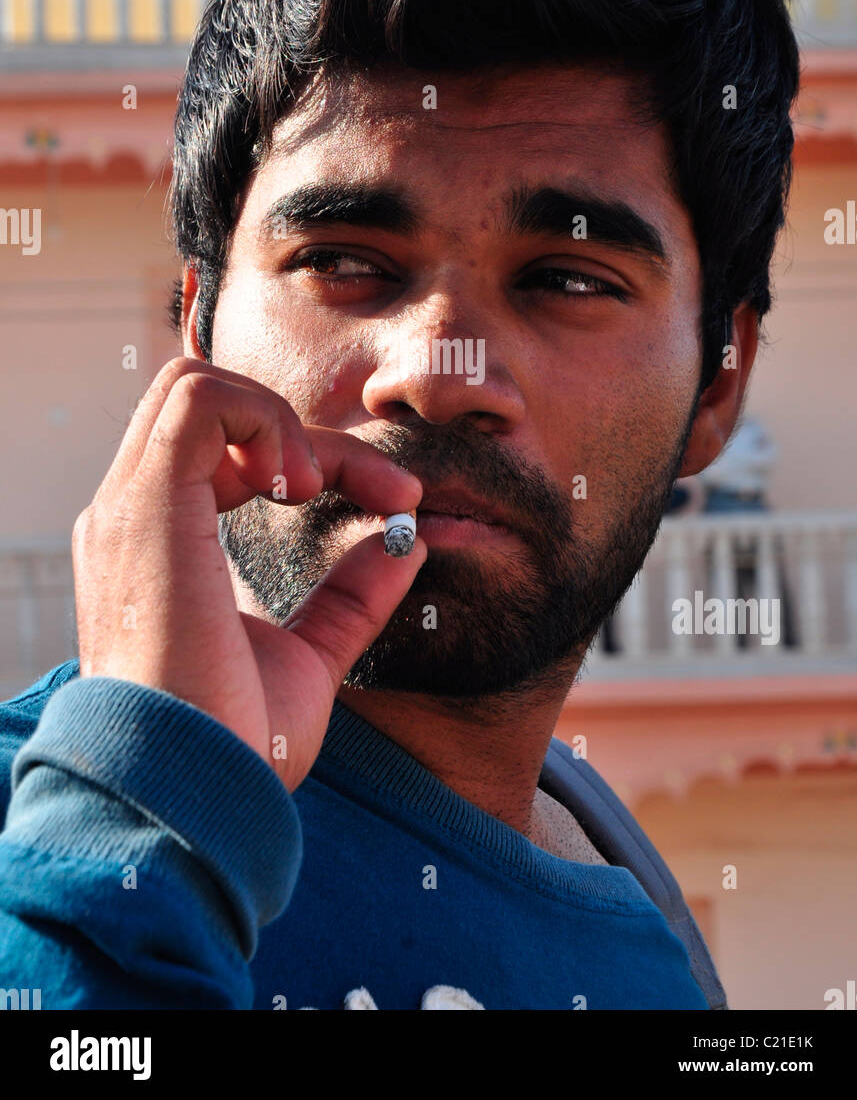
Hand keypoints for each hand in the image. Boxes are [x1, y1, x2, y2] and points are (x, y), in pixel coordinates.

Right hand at [72, 357, 425, 791]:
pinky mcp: (148, 503)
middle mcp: (132, 516)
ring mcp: (132, 506)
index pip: (229, 453)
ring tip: (320, 482)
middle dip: (303, 430)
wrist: (195, 792)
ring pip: (196, 386)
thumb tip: (403, 541)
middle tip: (371, 487)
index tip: (398, 505)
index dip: (319, 460)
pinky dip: (265, 419)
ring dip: (280, 418)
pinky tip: (305, 483)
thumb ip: (349, 598)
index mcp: (159, 545)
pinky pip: (198, 399)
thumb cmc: (236, 742)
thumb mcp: (309, 659)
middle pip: (212, 408)